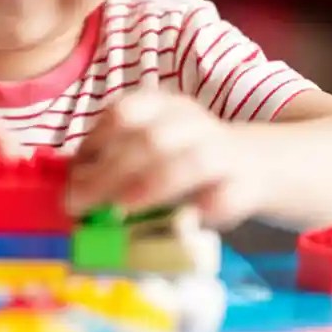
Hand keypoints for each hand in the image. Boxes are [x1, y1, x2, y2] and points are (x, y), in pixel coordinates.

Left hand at [66, 90, 270, 227]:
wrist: (258, 163)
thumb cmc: (187, 161)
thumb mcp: (152, 151)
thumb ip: (116, 164)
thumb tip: (72, 189)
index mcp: (164, 108)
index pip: (127, 112)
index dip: (96, 140)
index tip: (74, 172)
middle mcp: (193, 124)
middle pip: (152, 140)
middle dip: (110, 173)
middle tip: (79, 203)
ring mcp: (224, 153)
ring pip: (193, 161)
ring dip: (154, 185)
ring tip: (123, 209)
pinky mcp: (247, 186)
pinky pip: (228, 195)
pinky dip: (205, 209)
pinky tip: (181, 223)